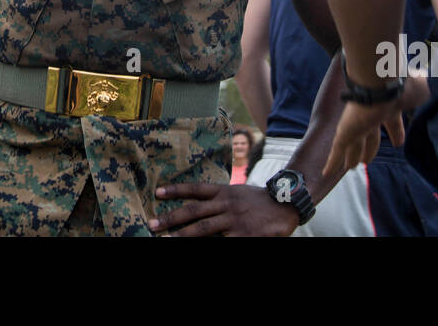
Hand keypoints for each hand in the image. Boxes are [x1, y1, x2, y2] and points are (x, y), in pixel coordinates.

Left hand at [149, 182, 298, 236]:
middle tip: (152, 224)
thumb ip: (219, 198)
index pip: (196, 189)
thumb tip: (198, 203)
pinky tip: (198, 248)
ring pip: (203, 229)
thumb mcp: (237, 193)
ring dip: (182, 235)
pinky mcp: (243, 236)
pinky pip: (223, 243)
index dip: (176, 190)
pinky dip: (209, 246)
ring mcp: (234, 221)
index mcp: (224, 192)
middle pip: (194, 211)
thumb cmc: (258, 201)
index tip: (158, 193)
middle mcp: (226, 204)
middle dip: (171, 218)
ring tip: (166, 240)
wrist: (286, 205)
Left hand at [322, 73, 429, 177]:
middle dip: (370, 148)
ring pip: (353, 145)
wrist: (381, 82)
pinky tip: (326, 173)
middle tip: (367, 159)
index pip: (393, 123)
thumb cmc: (404, 87)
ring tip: (351, 167)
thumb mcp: (422, 90)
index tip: (399, 142)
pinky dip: (332, 162)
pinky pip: (338, 150)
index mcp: (389, 108)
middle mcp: (372, 116)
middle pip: (370, 136)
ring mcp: (357, 124)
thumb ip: (426, 89)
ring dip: (351, 156)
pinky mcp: (346, 131)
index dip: (396, 133)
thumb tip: (435, 79)